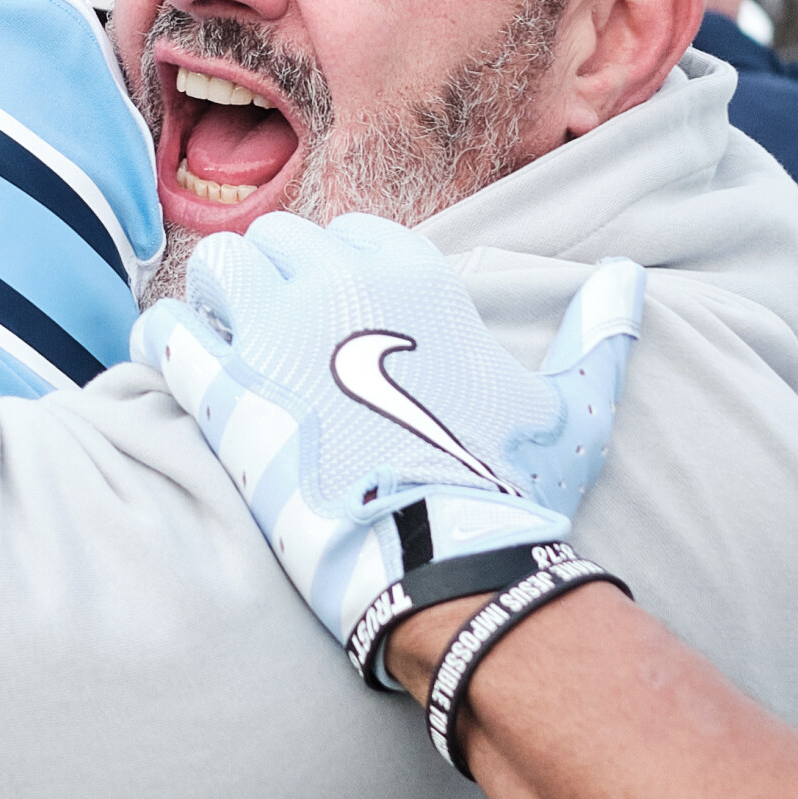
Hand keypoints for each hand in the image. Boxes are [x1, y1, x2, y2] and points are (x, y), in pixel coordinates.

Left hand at [131, 213, 643, 687]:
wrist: (447, 567)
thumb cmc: (511, 490)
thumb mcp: (573, 409)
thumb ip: (600, 333)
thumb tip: (632, 276)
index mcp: (416, 276)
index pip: (351, 231)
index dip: (339, 270)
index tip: (338, 314)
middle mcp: (342, 287)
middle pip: (276, 238)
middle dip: (272, 277)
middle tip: (274, 332)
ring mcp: (277, 336)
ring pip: (218, 266)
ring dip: (217, 299)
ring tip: (225, 344)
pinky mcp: (227, 394)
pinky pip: (167, 331)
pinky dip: (165, 343)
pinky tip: (176, 366)